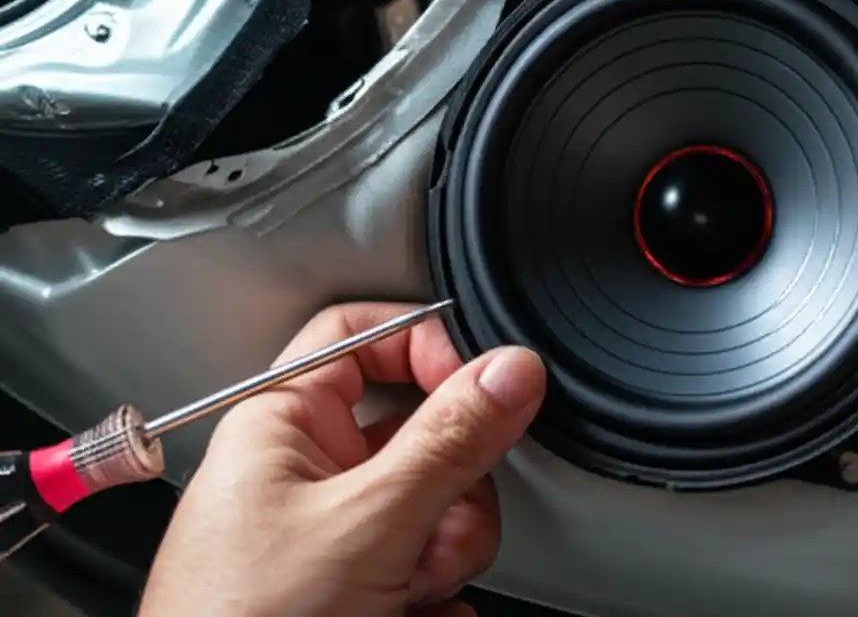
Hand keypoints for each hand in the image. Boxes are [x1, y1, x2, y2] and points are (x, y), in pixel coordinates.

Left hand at [138, 303, 546, 616]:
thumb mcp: (367, 520)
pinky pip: (425, 557)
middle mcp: (306, 468)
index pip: (366, 335)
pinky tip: (412, 609)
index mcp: (282, 422)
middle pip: (420, 430)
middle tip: (444, 517)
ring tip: (415, 582)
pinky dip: (434, 585)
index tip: (484, 386)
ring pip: (434, 502)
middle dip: (452, 484)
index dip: (431, 349)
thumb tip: (509, 372)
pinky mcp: (354, 581)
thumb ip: (450, 440)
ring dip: (447, 546)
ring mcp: (332, 529)